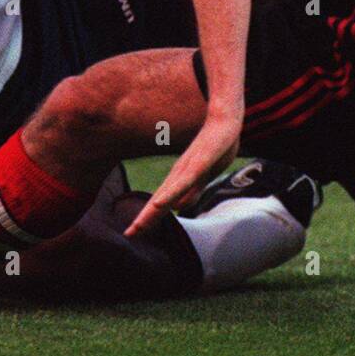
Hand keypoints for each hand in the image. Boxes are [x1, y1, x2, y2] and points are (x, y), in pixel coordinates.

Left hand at [125, 101, 242, 236]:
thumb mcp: (203, 175)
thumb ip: (192, 192)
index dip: (148, 219)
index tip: (132, 234)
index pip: (161, 203)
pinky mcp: (200, 162)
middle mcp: (179, 175)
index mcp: (179, 179)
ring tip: (139, 225)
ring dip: (153, 210)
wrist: (225, 120)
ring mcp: (188, 168)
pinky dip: (171, 193)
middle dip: (145, 219)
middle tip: (129, 235)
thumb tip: (178, 209)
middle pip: (159, 201)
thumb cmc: (215, 147)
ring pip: (168, 193)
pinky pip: (184, 181)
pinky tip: (160, 202)